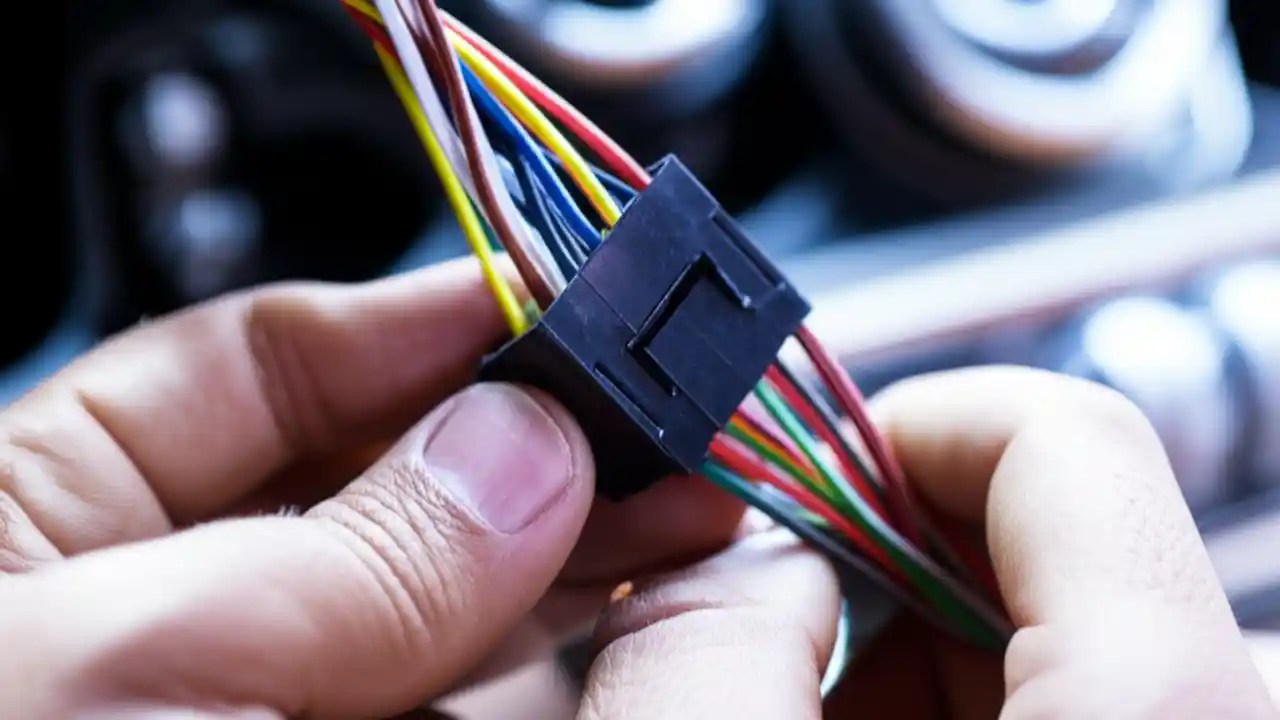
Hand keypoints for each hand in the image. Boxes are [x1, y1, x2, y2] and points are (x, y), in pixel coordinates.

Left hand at [0, 259, 743, 717]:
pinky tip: (650, 616)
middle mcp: (172, 611)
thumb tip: (529, 446)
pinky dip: (569, 665)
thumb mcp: (138, 676)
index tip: (555, 305)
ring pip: (450, 599)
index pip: (255, 365)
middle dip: (527, 446)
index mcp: (42, 522)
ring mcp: (270, 701)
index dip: (413, 322)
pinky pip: (477, 702)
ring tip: (695, 518)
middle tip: (660, 424)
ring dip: (577, 553)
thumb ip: (352, 559)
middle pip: (380, 478)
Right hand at [577, 367, 1278, 718]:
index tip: (798, 486)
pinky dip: (951, 711)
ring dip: (903, 657)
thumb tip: (722, 565)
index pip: (1062, 437)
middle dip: (878, 562)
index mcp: (1156, 714)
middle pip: (1047, 534)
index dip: (899, 428)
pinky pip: (1068, 700)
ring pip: (1053, 630)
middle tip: (767, 641)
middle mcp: (1220, 715)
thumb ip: (703, 648)